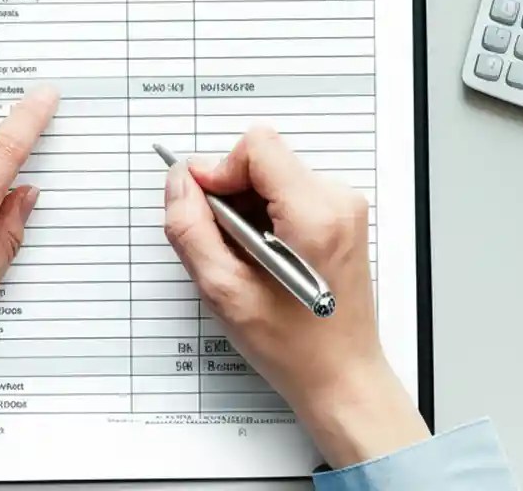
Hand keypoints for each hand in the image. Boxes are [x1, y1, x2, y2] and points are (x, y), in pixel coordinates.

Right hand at [164, 127, 428, 467]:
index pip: (257, 146)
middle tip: (224, 245)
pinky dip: (266, 218)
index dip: (219, 169)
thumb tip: (179, 182)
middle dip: (232, 195)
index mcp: (314, 215)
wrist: (342, 376)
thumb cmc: (295, 347)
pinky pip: (289, 194)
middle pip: (264, 160)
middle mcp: (337, 202)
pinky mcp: (341, 218)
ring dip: (247, 210)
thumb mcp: (224, 291)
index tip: (204, 203)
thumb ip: (190, 228)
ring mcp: (343, 209)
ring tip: (247, 260)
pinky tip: (264, 259)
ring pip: (273, 177)